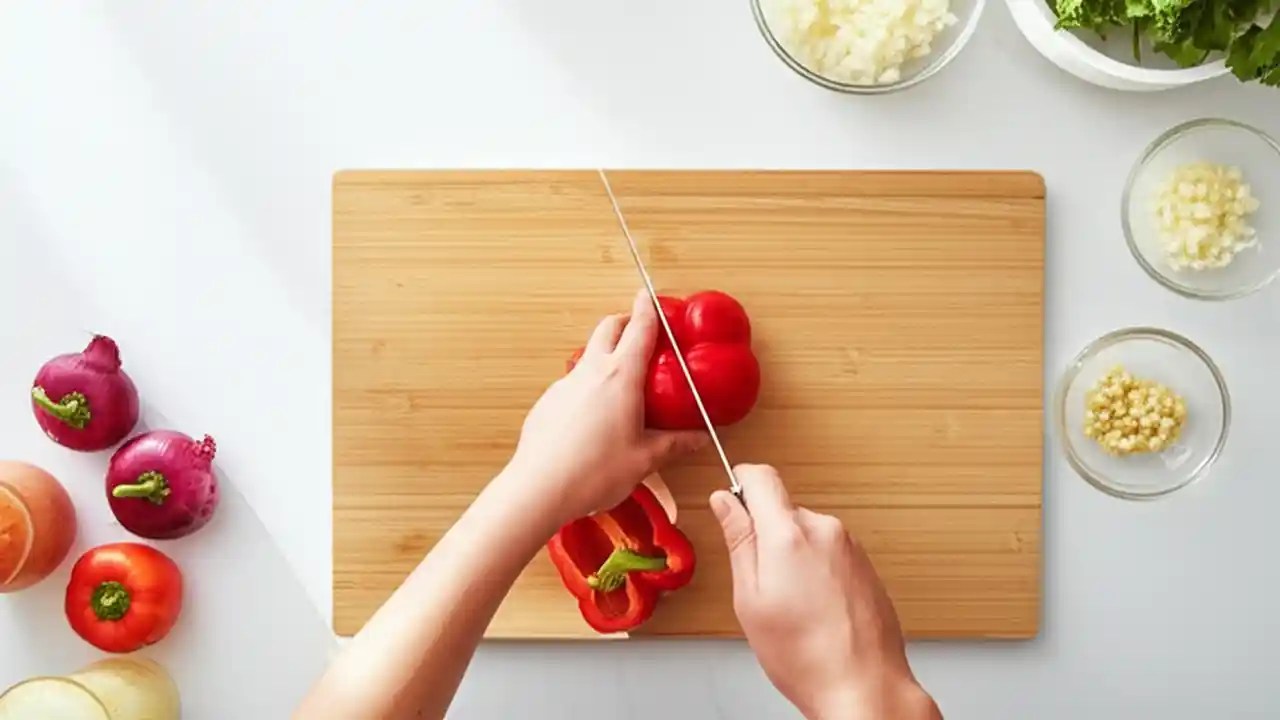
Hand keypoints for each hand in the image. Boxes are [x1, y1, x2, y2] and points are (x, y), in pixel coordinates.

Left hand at [506, 290, 707, 522]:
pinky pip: (573, 383)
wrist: (540, 487)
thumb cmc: (592, 472)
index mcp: (621, 377)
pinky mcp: (548, 402)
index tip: (651, 295)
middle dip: (625, 321)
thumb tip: (697, 439)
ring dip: (605, 354)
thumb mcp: (645, 459)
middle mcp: (591, 372)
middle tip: (640, 330)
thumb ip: (674, 445)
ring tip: (622, 380)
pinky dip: (588, 385)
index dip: (648, 308)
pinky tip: (595, 415)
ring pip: (588, 355)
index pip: (639, 329)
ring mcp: (565, 385)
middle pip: (608, 328)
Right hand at [710, 465, 940, 719]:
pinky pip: (828, 552)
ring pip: (806, 533)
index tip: (733, 499)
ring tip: (794, 606)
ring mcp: (850, 546)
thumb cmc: (806, 655)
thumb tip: (725, 502)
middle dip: (766, 536)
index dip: (740, 482)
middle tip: (762, 584)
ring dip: (793, 557)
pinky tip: (816, 610)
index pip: (761, 476)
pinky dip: (816, 571)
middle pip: (783, 509)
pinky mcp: (865, 564)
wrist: (863, 686)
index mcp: (789, 534)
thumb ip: (738, 540)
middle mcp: (825, 530)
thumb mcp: (750, 598)